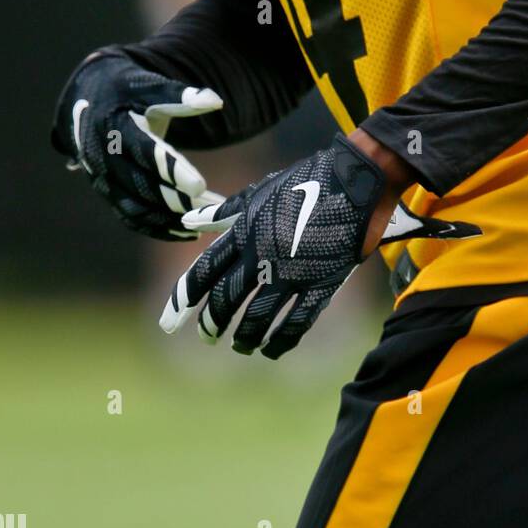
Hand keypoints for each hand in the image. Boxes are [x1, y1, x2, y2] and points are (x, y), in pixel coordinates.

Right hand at [51, 49, 224, 239]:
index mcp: (113, 126)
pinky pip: (130, 216)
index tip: (200, 185)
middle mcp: (103, 157)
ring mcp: (102, 178)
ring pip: (135, 207)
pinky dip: (156, 227)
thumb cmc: (125, 90)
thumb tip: (215, 101)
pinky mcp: (107, 192)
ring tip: (203, 223)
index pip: (145, 152)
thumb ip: (180, 94)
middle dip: (175, 200)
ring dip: (168, 219)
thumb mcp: (148, 85)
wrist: (86, 99)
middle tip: (210, 209)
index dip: (171, 170)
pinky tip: (185, 232)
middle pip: (141, 186)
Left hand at [159, 132, 480, 357]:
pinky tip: (272, 349)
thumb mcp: (262, 189)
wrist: (357, 178)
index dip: (185, 298)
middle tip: (207, 336)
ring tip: (241, 344)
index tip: (170, 322)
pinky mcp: (323, 283)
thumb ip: (226, 210)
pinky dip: (281, 341)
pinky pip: (297, 322)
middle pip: (228, 299)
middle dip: (213, 323)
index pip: (206, 270)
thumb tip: (189, 219)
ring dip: (245, 336)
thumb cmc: (308, 179)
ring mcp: (293, 272)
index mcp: (246, 230)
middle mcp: (263, 254)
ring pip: (258, 317)